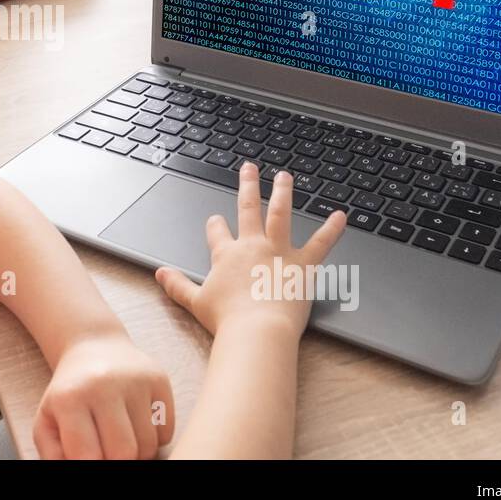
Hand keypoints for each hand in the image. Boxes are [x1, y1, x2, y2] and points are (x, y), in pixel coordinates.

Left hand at [32, 332, 173, 459]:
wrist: (95, 345)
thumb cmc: (70, 392)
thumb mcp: (47, 420)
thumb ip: (54, 454)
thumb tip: (78, 469)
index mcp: (70, 398)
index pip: (87, 455)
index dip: (91, 465)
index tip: (91, 458)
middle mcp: (105, 385)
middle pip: (124, 453)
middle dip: (118, 462)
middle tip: (108, 452)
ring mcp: (135, 380)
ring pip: (148, 445)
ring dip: (137, 453)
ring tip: (121, 438)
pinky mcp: (159, 380)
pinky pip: (166, 431)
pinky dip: (154, 438)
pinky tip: (137, 423)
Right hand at [155, 162, 346, 338]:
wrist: (256, 331)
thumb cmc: (227, 320)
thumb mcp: (195, 302)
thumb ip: (177, 285)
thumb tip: (159, 273)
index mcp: (226, 254)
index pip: (218, 233)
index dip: (215, 225)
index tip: (215, 219)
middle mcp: (252, 245)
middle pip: (248, 209)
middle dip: (247, 186)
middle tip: (249, 169)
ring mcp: (279, 251)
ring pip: (281, 213)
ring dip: (283, 192)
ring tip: (285, 176)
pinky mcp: (303, 264)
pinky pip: (321, 242)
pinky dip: (332, 228)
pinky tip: (341, 215)